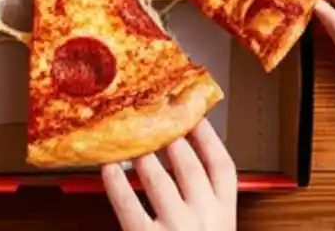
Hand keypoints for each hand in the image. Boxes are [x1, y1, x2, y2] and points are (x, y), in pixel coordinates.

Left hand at [101, 122, 235, 230]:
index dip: (208, 137)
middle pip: (188, 165)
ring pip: (156, 177)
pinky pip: (127, 203)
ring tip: (130, 135)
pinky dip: (116, 181)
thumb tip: (180, 158)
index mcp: (225, 215)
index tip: (195, 115)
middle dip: (170, 137)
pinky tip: (108, 166)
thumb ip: (203, 202)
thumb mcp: (214, 228)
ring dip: (142, 153)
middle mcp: (204, 218)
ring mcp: (176, 228)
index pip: (222, 166)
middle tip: (154, 116)